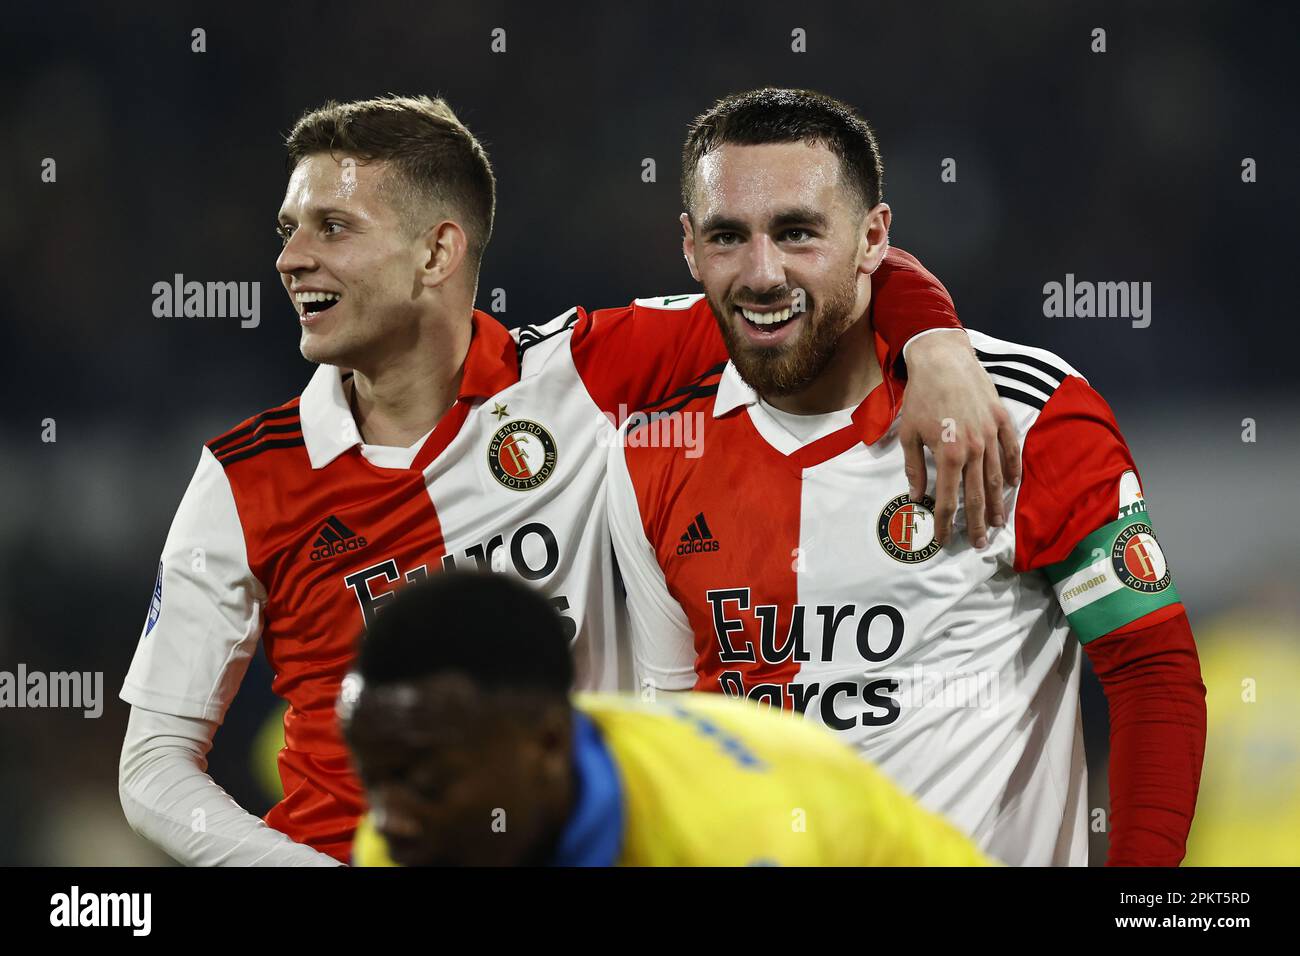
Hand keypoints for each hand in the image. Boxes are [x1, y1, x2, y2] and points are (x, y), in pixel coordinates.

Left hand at [897, 330, 1020, 547]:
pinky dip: (1012, 471)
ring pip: (996, 478)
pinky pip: (1011, 451)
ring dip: (996, 504)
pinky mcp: (1002, 420)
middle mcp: (973, 449)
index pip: (948, 499)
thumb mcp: (908, 434)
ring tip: (996, 524)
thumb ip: (915, 468)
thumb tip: (917, 495)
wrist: (943, 360)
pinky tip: (1012, 486)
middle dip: (975, 524)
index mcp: (948, 454)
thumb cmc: (921, 396)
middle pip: (976, 496)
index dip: (946, 523)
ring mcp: (991, 435)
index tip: (944, 540)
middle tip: (979, 545)